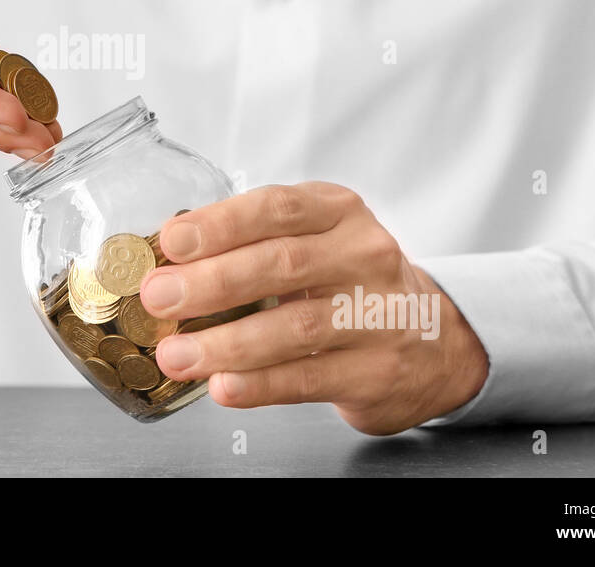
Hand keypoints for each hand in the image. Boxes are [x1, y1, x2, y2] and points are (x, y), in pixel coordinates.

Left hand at [140, 182, 488, 433]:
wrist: (434, 342)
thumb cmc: (347, 283)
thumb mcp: (314, 241)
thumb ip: (252, 242)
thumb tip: (168, 254)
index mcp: (340, 212)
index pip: (278, 208)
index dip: (222, 223)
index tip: (173, 241)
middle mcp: (365, 256)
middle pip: (283, 265)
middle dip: (212, 282)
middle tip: (159, 298)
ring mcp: (378, 315)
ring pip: (295, 328)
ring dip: (227, 343)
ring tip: (176, 355)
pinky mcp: (377, 371)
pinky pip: (310, 379)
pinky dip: (261, 384)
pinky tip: (223, 386)